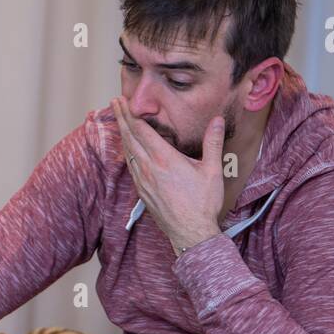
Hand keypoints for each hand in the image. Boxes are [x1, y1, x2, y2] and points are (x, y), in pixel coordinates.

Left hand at [112, 97, 224, 253]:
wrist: (191, 233)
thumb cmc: (203, 203)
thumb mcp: (212, 170)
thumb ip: (213, 143)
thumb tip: (218, 121)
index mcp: (164, 159)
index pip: (142, 130)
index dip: (130, 114)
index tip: (123, 101)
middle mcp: (149, 168)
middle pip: (129, 138)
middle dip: (121, 118)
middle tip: (115, 102)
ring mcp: (142, 181)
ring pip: (128, 152)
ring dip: (122, 134)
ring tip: (119, 121)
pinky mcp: (142, 191)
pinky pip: (130, 167)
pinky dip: (127, 152)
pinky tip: (128, 149)